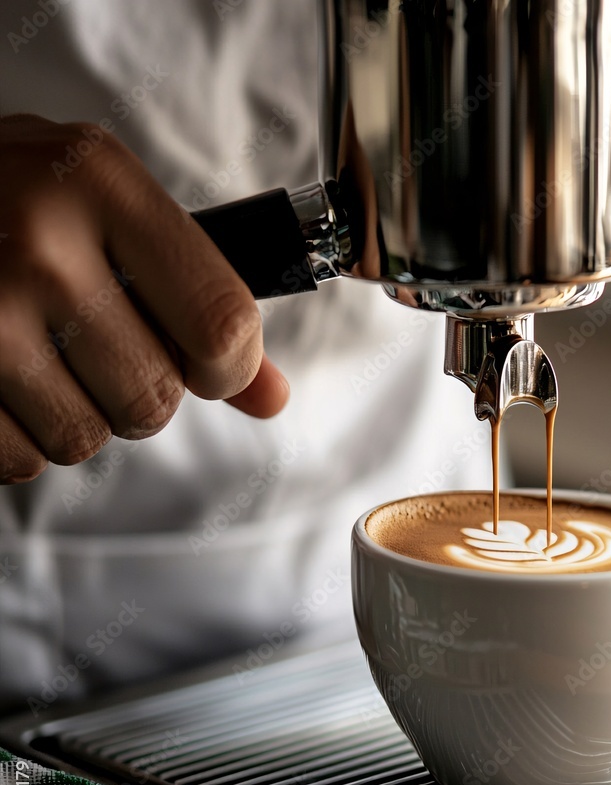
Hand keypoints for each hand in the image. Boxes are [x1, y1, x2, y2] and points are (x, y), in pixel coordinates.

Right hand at [0, 114, 289, 484]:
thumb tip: (272, 399)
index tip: (210, 369)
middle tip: (103, 350)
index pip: (221, 323)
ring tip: (43, 355)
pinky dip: (19, 437)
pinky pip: (18, 458)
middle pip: (153, 396)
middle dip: (143, 394)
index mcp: (104, 187)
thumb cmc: (24, 206)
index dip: (230, 369)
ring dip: (77, 415)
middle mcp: (40, 243)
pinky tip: (4, 378)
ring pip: (84, 437)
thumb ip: (202, 306)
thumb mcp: (116, 217)